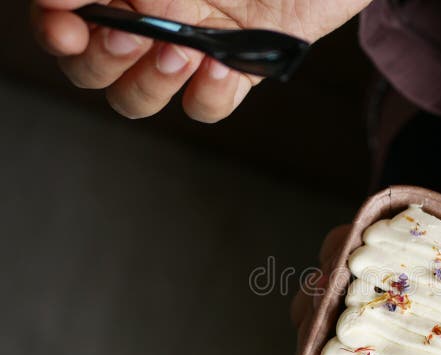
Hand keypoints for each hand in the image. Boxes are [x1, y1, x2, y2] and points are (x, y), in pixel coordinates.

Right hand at [31, 0, 369, 121]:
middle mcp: (149, 15)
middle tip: (128, 34)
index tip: (68, 18)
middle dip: (98, 57)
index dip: (53, 20)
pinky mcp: (235, 71)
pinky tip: (225, 65)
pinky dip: (208, 94)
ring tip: (183, 51)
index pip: (62, 11)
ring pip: (137, 98)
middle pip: (88, 66)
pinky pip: (204, 107)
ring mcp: (190, 46)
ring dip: (149, 82)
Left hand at [250, 182, 440, 354]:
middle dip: (308, 349)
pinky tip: (361, 242)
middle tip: (329, 334)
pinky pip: (338, 249)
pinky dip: (339, 246)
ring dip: (319, 292)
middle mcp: (386, 339)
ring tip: (346, 284)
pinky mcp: (382, 247)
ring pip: (317, 300)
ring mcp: (380, 293)